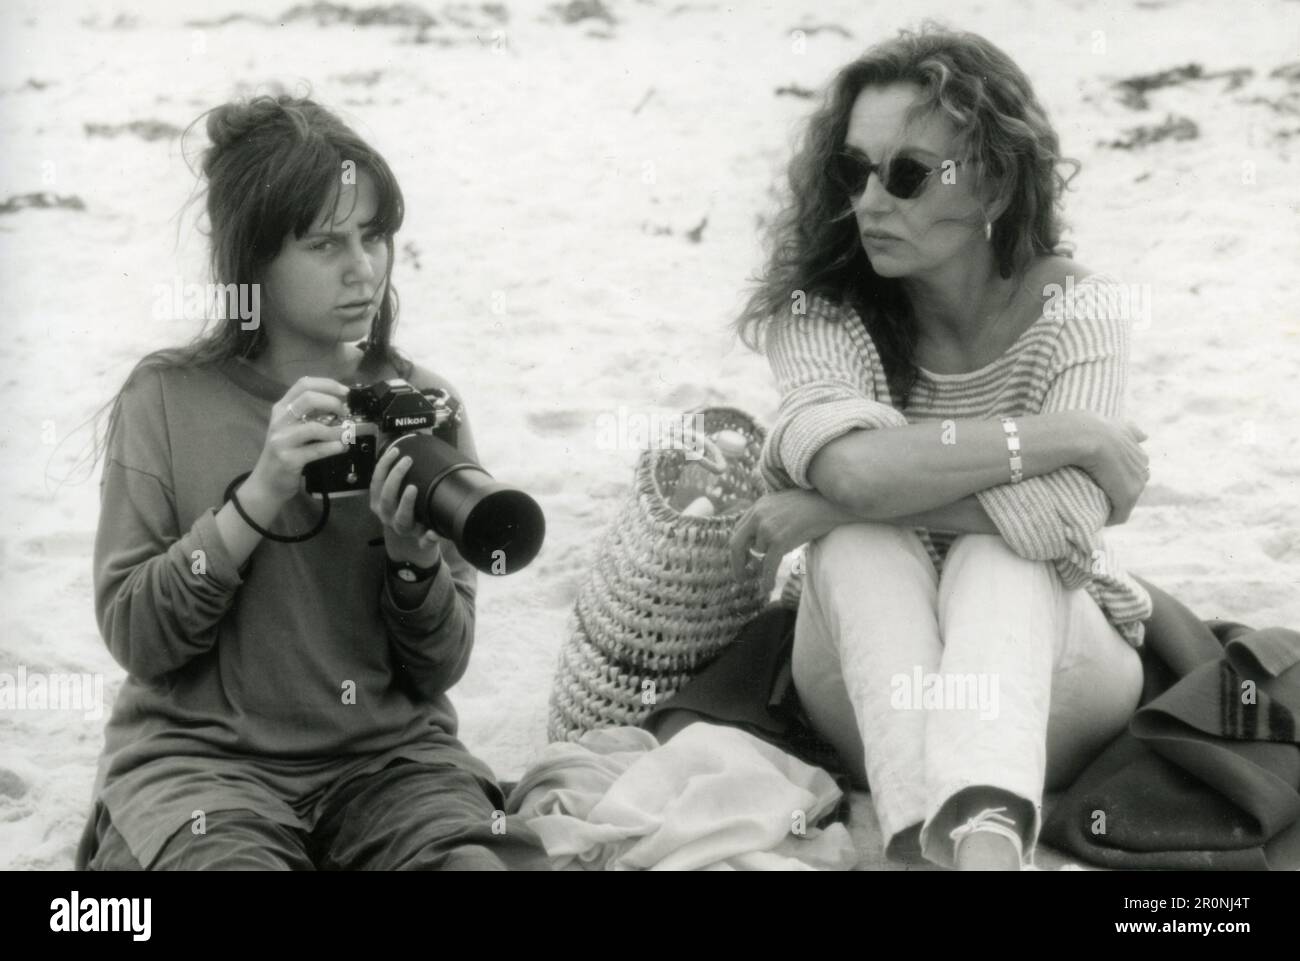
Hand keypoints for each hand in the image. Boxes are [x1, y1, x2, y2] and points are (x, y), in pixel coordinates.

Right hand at [247, 377, 351, 506]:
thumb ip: (310, 415)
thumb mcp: (292, 429)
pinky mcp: (288, 459)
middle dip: (333, 403)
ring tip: (347, 434)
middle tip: (345, 413)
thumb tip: (340, 406)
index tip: (345, 392)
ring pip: (314, 427)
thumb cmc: (285, 453)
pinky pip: (316, 450)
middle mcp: (279, 420)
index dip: (327, 384)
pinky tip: (342, 447)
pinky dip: (334, 447)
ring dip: (337, 429)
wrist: (267, 483)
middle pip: (309, 399)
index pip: (303, 384)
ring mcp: (282, 440)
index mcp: (281, 408)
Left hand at [370, 445, 442, 565]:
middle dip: (395, 477)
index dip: (406, 502)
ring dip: (386, 467)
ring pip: (377, 485)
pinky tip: (391, 453)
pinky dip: (382, 465)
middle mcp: (388, 517)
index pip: (402, 515)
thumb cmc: (420, 529)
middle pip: (387, 497)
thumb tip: (433, 535)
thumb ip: (430, 539)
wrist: (405, 530)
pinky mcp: (375, 497)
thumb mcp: (427, 538)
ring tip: (397, 452)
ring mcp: (379, 506)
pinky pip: (375, 479)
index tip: (413, 487)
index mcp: (403, 527)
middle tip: (407, 462)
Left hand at [728, 489, 856, 594]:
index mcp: (758, 506)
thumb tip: (758, 543)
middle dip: (737, 563)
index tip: (742, 561)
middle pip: (736, 544)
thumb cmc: (812, 506)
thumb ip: (767, 518)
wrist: (830, 504)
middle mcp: (758, 515)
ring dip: (768, 560)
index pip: (738, 530)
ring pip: (759, 553)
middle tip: (740, 578)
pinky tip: (767, 589)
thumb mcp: (782, 505)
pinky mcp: (779, 540)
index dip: (738, 549)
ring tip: (774, 570)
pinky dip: (766, 579)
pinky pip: (767, 565)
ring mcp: (767, 528)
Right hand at [1073, 412, 1149, 524]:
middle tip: (1094, 493)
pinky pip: (1120, 515)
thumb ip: (1130, 429)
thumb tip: (1145, 436)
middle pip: (1132, 487)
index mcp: (1138, 450)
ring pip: (1126, 502)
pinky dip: (1110, 518)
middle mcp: (1141, 465)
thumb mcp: (1113, 424)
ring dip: (1113, 507)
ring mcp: (1136, 481)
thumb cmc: (1087, 428)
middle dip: (1117, 493)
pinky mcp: (1127, 495)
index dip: (1116, 478)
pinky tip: (1098, 518)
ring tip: (1094, 507)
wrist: (1084, 434)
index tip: (1099, 481)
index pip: (1132, 471)